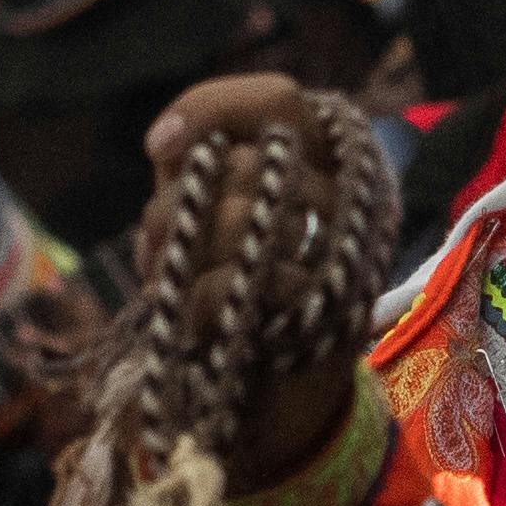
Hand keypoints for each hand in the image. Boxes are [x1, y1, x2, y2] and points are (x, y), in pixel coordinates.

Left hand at [139, 73, 376, 490]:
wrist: (273, 407)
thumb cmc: (235, 297)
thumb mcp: (209, 219)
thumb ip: (197, 168)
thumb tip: (170, 142)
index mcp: (323, 162)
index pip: (279, 98)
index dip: (214, 109)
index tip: (160, 149)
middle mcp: (345, 200)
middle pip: (247, 161)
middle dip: (179, 205)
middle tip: (162, 247)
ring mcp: (340, 258)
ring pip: (241, 217)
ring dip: (183, 255)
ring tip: (175, 286)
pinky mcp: (322, 317)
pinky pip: (237, 287)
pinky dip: (199, 305)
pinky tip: (200, 323)